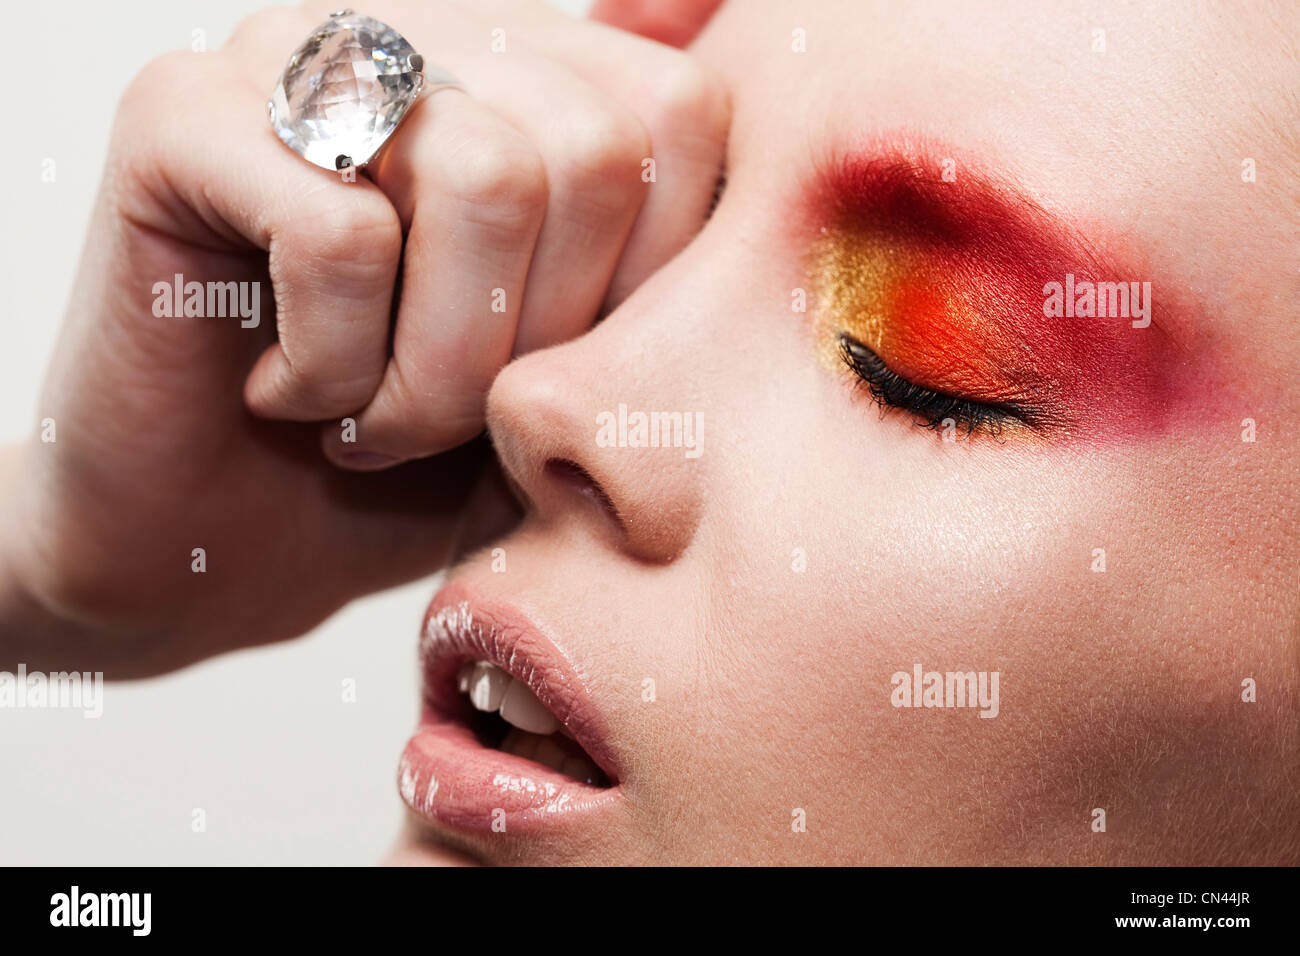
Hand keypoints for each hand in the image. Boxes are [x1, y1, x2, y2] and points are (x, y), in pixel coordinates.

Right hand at [2, 0, 727, 674]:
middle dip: (538, 343)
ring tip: (374, 420)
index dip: (645, 285)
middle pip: (593, 147)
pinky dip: (334, 362)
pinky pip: (339, 232)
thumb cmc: (413, 462)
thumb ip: (668, 288)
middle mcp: (421, 33)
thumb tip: (770, 190)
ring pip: (482, 176)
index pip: (684, 116)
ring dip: (440, 365)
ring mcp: (296, 55)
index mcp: (526, 74)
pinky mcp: (175, 114)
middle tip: (449, 418)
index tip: (549, 378)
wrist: (213, 537)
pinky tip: (287, 393)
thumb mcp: (573, 384)